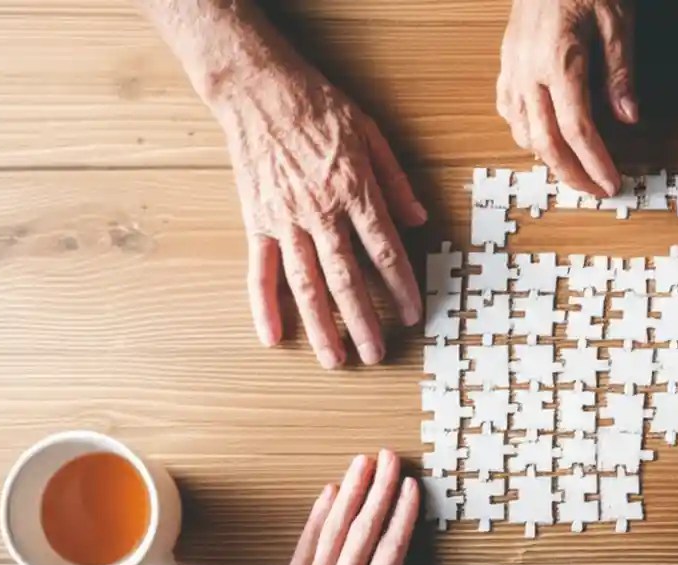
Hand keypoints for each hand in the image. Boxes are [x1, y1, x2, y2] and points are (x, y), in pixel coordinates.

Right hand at [214, 60, 426, 367]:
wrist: (259, 90)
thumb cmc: (318, 106)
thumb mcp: (371, 133)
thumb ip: (396, 181)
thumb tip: (420, 220)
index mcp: (354, 190)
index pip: (385, 251)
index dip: (402, 287)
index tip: (413, 314)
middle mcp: (320, 211)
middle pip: (346, 278)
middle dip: (364, 321)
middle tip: (377, 354)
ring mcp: (285, 220)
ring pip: (305, 285)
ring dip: (321, 326)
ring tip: (335, 359)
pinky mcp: (257, 222)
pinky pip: (261, 271)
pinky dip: (264, 306)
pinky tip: (273, 337)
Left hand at [220, 451, 445, 564]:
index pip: (389, 554)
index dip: (402, 516)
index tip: (411, 487)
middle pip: (364, 530)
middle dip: (379, 489)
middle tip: (390, 457)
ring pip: (335, 529)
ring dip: (351, 492)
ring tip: (363, 462)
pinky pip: (306, 544)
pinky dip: (318, 515)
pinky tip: (328, 493)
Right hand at [497, 0, 636, 195]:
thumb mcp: (618, 19)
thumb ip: (621, 72)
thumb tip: (628, 117)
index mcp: (559, 58)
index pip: (577, 129)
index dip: (595, 163)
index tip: (611, 183)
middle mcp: (528, 68)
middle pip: (545, 141)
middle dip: (571, 174)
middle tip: (594, 191)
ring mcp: (511, 66)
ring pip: (520, 130)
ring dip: (546, 157)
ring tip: (573, 169)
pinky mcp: (505, 60)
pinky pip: (507, 108)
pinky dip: (523, 131)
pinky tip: (540, 137)